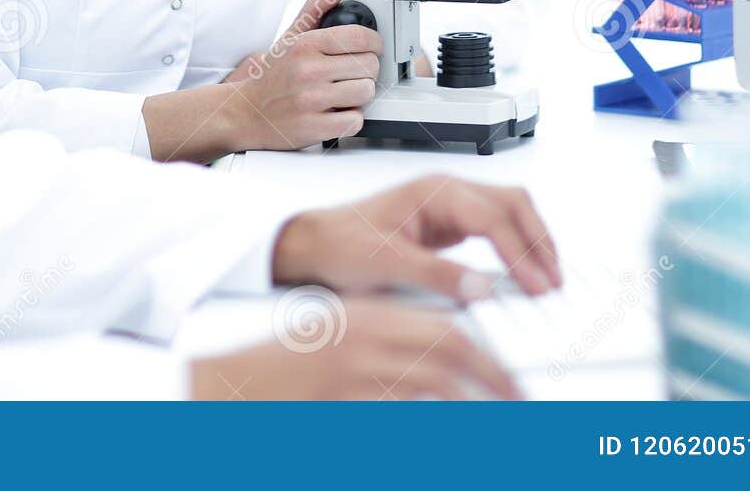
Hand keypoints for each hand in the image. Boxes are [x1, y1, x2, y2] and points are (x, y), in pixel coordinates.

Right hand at [190, 297, 519, 399]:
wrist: (229, 385)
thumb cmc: (287, 373)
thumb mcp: (340, 347)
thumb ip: (387, 351)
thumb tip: (443, 371)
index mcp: (365, 317)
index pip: (442, 328)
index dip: (483, 355)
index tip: (509, 378)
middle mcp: (362, 335)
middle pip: (446, 347)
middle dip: (491, 376)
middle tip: (520, 399)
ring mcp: (350, 368)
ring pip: (430, 382)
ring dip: (471, 403)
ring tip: (500, 423)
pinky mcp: (339, 399)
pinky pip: (399, 412)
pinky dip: (430, 421)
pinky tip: (452, 431)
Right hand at [219, 0, 382, 150]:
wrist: (244, 113)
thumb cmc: (270, 77)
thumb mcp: (289, 38)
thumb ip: (314, 10)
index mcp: (304, 45)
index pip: (359, 37)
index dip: (374, 42)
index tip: (373, 47)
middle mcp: (308, 71)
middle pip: (369, 66)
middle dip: (365, 70)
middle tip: (351, 73)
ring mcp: (311, 101)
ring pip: (366, 92)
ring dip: (360, 94)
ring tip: (343, 92)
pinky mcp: (314, 128)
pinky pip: (355, 120)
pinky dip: (351, 118)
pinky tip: (337, 111)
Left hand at [272, 174, 562, 299]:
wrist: (315, 243)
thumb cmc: (340, 244)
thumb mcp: (384, 263)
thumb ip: (434, 273)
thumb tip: (480, 287)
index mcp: (433, 191)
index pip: (492, 217)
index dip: (520, 252)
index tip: (536, 284)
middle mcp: (446, 190)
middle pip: (512, 203)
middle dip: (538, 240)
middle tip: (552, 281)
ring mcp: (450, 203)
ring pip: (509, 209)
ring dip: (533, 239)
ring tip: (547, 277)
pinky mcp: (449, 222)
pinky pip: (496, 226)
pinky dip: (517, 245)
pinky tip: (523, 269)